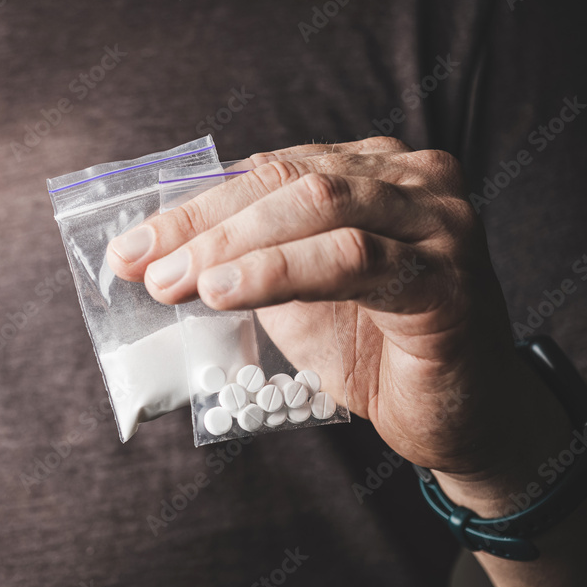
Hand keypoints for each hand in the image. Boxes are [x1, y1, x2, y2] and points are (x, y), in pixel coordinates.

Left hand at [107, 137, 566, 481]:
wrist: (456, 415)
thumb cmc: (373, 348)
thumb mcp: (294, 293)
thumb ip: (246, 258)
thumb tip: (158, 250)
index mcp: (369, 171)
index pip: (267, 172)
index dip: (193, 207)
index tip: (130, 246)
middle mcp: (409, 180)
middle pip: (288, 181)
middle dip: (203, 224)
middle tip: (142, 264)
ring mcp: (437, 221)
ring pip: (319, 207)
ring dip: (232, 245)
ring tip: (174, 281)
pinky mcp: (447, 275)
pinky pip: (352, 259)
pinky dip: (278, 271)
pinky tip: (226, 291)